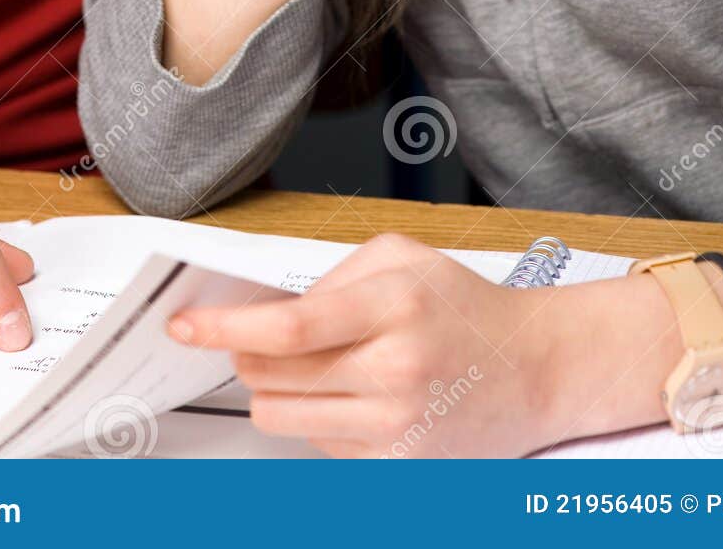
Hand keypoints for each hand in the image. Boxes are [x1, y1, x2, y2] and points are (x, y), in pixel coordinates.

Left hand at [167, 231, 555, 457]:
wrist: (535, 369)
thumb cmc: (465, 307)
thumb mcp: (403, 258)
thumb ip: (332, 273)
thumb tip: (267, 306)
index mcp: (394, 305)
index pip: (288, 328)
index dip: (226, 328)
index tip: (187, 325)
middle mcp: (394, 369)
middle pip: (273, 375)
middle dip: (246, 355)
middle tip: (253, 340)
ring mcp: (396, 425)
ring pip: (282, 416)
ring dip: (275, 389)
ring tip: (313, 367)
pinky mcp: (397, 465)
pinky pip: (317, 444)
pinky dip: (315, 416)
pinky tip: (351, 394)